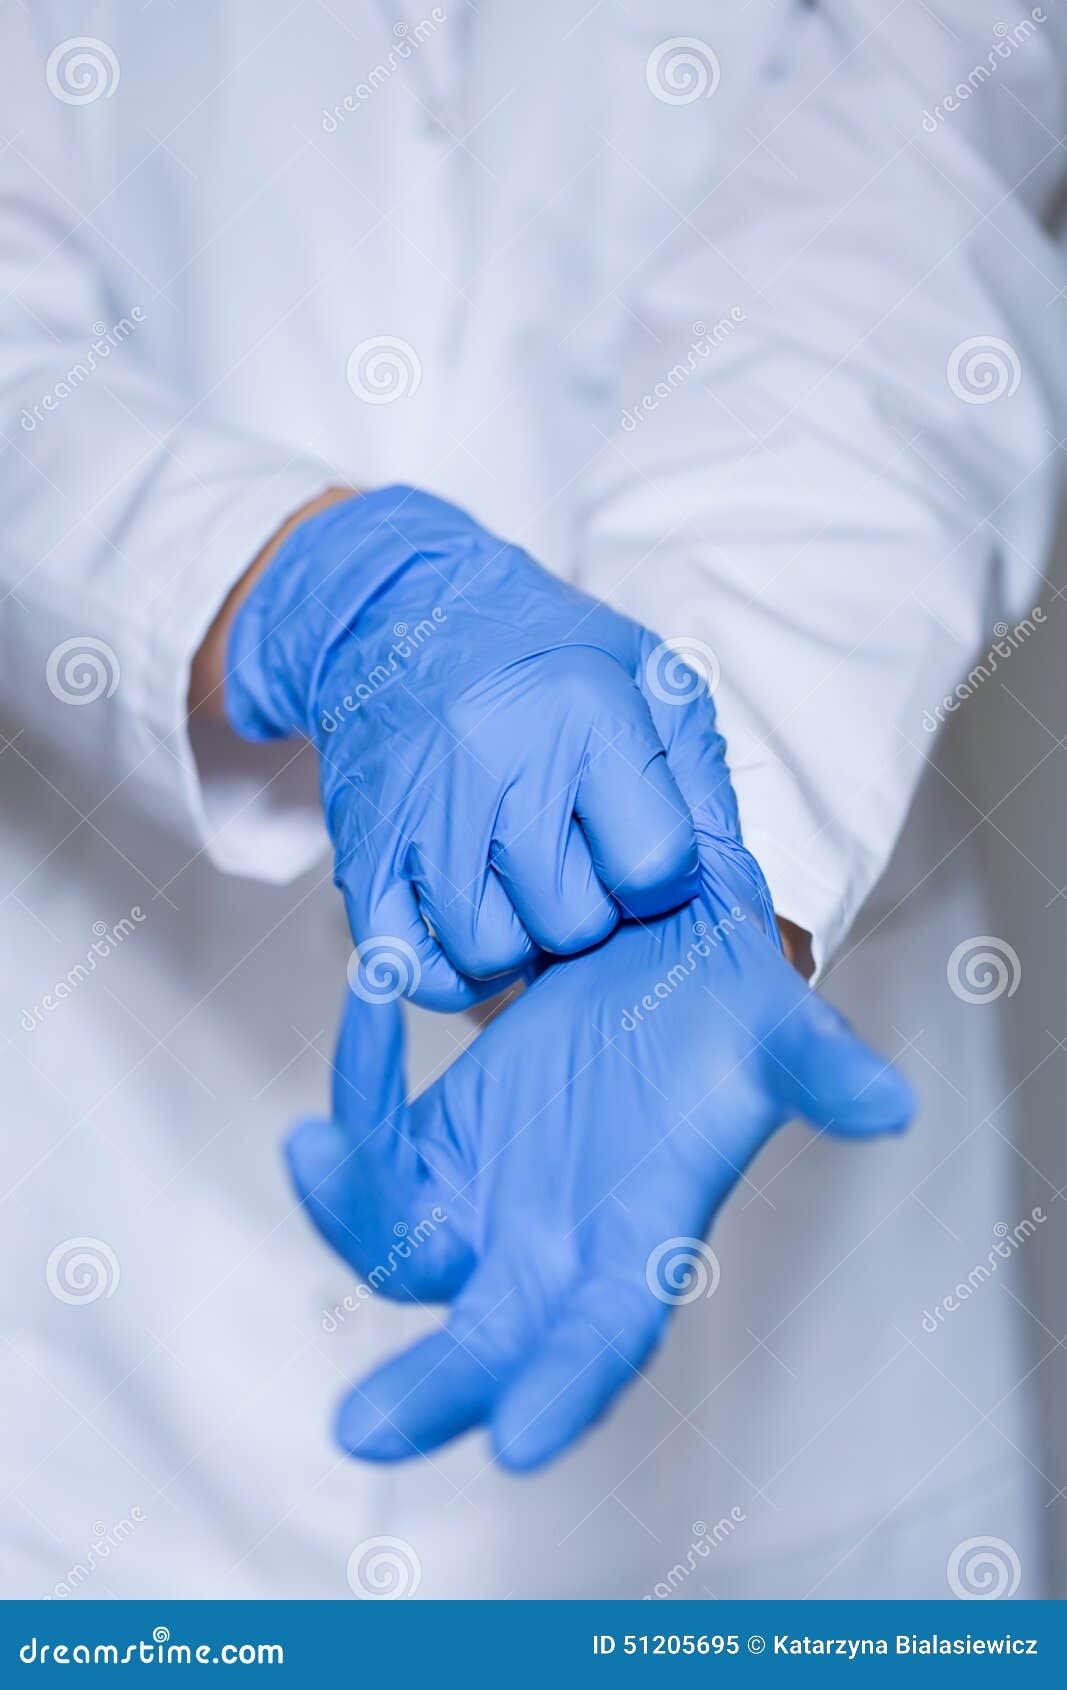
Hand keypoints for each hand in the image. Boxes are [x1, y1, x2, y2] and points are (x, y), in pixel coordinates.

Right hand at [222, 487, 700, 1009]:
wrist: (398, 609)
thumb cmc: (540, 651)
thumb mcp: (648, 675)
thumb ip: (700, 779)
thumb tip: (724, 884)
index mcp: (583, 713)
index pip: (654, 866)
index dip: (661, 878)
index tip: (638, 849)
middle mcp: (496, 763)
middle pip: (573, 924)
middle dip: (588, 911)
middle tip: (574, 864)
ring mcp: (419, 812)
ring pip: (492, 954)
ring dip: (519, 942)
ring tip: (521, 888)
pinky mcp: (362, 850)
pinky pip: (412, 968)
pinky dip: (450, 968)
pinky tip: (472, 920)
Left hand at [286, 822, 912, 1472]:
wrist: (652, 948)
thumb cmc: (724, 1010)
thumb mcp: (771, 1031)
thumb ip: (817, 1069)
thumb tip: (892, 1106)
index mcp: (641, 1237)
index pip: (605, 1335)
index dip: (567, 1387)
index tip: (516, 1442)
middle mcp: (552, 1242)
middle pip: (481, 1339)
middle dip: (430, 1389)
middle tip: (361, 1430)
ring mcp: (483, 1194)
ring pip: (398, 1247)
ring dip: (347, 1210)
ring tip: (312, 1143)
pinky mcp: (433, 1136)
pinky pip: (374, 1141)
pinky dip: (357, 1093)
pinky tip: (369, 996)